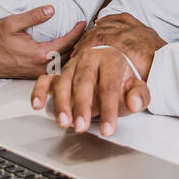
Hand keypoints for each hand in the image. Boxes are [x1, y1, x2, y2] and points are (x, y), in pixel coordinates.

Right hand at [0, 5, 85, 79]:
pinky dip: (64, 62)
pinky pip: (55, 71)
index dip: (78, 32)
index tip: (83, 23)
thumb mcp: (12, 23)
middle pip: (70, 56)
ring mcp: (37, 74)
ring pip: (63, 66)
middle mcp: (41, 66)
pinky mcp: (33, 76)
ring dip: (73, 54)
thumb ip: (33, 16)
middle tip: (88, 33)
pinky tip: (66, 55)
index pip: (67, 42)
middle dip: (80, 44)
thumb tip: (51, 9)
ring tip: (80, 43)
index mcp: (39, 54)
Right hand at [30, 13, 165, 136]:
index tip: (109, 129)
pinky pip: (47, 78)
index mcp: (111, 57)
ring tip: (64, 122)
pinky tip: (38, 104)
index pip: (109, 86)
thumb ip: (140, 93)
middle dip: (81, 105)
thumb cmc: (127, 70)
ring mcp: (73, 63)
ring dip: (61, 103)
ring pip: (64, 81)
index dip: (109, 109)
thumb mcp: (140, 80)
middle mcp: (90, 57)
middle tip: (81, 126)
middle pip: (83, 81)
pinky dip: (40, 90)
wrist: (117, 50)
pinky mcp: (61, 70)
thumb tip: (135, 102)